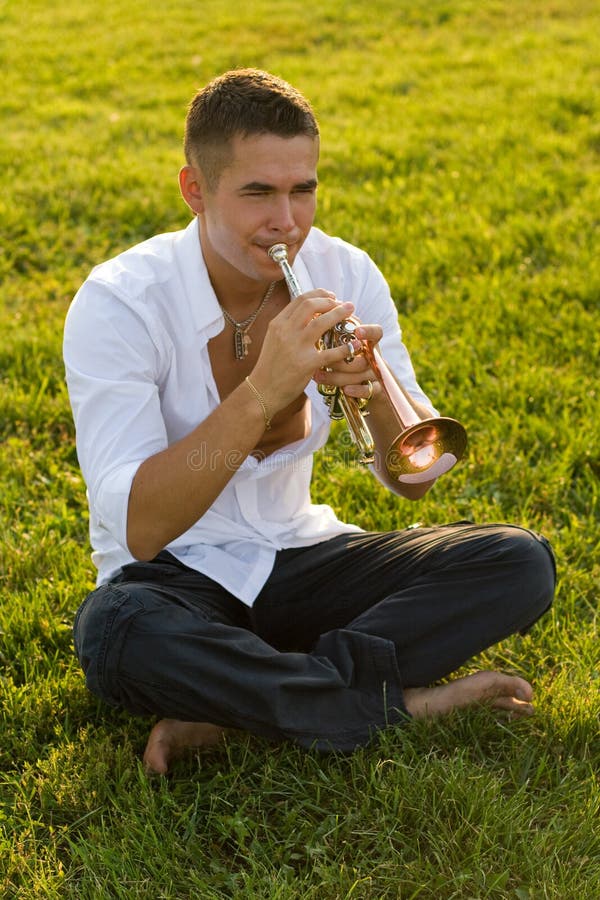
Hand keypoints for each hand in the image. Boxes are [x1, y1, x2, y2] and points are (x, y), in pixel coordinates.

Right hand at [251, 292, 365, 413]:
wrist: (262, 391)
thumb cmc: (270, 367)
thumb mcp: (274, 340)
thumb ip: (288, 327)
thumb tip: (307, 314)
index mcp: (278, 324)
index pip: (300, 299)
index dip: (319, 294)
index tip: (331, 295)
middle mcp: (285, 332)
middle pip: (311, 305)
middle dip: (331, 301)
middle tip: (344, 304)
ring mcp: (296, 347)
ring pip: (321, 322)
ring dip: (339, 314)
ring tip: (351, 312)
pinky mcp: (306, 365)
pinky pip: (330, 353)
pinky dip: (345, 348)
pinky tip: (355, 345)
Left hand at [312, 320, 383, 402]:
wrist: (364, 385)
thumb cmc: (346, 360)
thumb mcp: (342, 345)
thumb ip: (333, 333)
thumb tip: (311, 319)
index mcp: (368, 342)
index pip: (376, 332)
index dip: (368, 331)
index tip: (357, 331)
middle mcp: (374, 356)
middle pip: (363, 356)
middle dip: (342, 358)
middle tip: (323, 359)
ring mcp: (376, 373)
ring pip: (361, 373)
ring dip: (339, 375)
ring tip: (317, 375)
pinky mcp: (375, 389)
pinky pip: (368, 391)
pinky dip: (356, 390)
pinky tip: (345, 390)